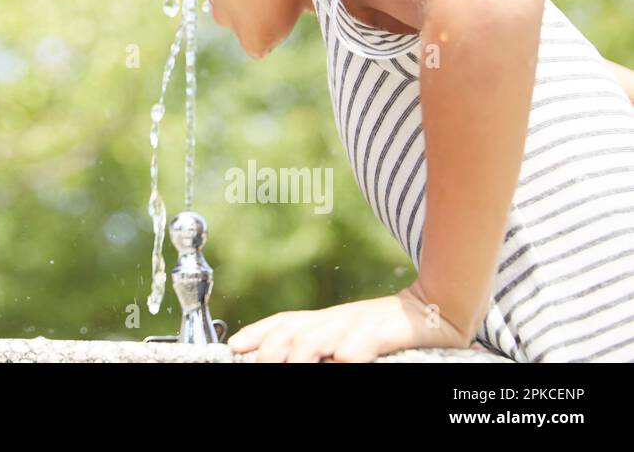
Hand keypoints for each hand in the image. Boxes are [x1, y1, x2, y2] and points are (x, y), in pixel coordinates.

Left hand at [224, 285, 470, 361]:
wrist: (437, 307)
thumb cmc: (389, 329)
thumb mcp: (348, 334)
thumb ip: (321, 342)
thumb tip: (291, 353)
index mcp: (325, 320)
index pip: (283, 323)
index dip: (257, 333)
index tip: (235, 346)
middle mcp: (336, 320)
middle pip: (292, 333)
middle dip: (271, 350)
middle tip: (258, 365)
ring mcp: (358, 325)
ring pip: (318, 338)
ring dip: (300, 353)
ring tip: (290, 366)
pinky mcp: (384, 332)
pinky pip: (361, 344)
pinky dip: (350, 353)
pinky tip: (343, 361)